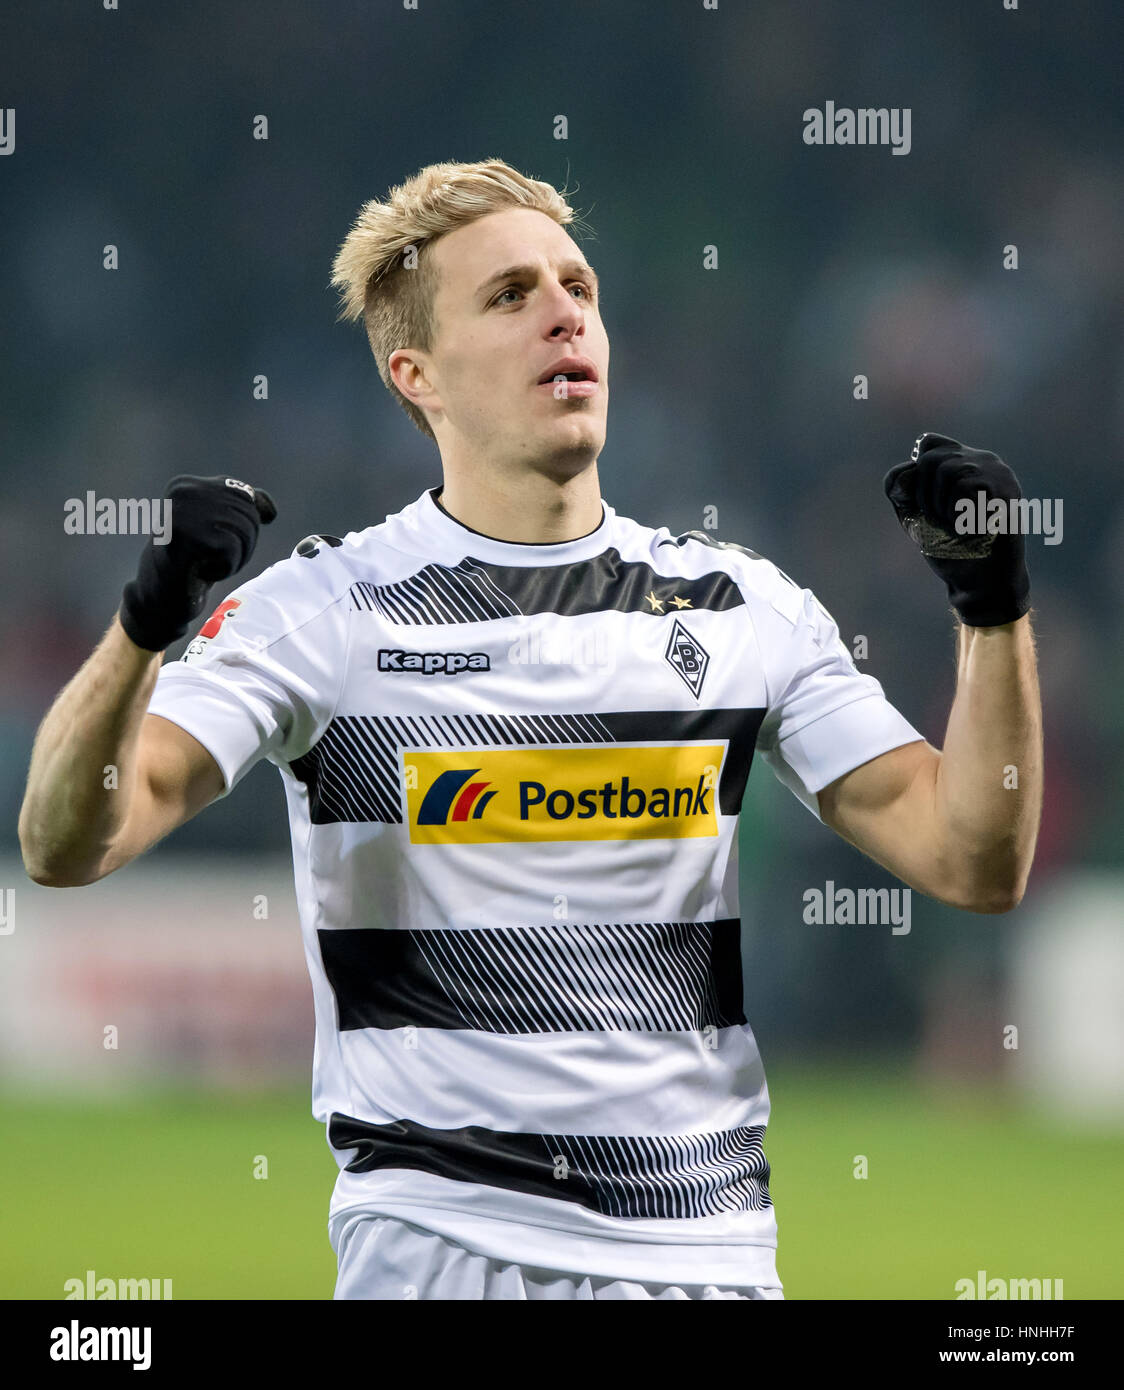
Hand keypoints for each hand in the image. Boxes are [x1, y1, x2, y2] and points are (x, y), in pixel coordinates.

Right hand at [118, 475, 276, 651]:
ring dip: (236, 558)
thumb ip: (242, 508)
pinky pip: (232, 549)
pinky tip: (203, 571)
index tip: (221, 542)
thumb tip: (270, 511)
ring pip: (243, 531)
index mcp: (187, 484)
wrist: (162, 594)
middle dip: (244, 544)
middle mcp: (182, 491)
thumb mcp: (217, 526)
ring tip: (210, 564)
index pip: (245, 496)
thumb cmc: (193, 560)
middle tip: (216, 558)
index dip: (246, 525)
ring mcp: (180, 512)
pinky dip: (226, 568)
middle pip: (247, 514)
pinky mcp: (185, 536)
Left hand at [883, 433, 1030, 626]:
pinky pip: (964, 488)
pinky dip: (958, 515)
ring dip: (942, 507)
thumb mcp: (916, 515)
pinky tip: (973, 528)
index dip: (917, 473)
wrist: (979, 582)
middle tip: (943, 522)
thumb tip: (908, 467)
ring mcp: (998, 473)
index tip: (927, 505)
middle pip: (931, 457)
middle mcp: (984, 461)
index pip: (929, 443)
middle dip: (925, 496)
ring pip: (948, 469)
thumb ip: (903, 488)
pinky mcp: (1007, 490)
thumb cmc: (950, 549)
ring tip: (959, 526)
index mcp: (964, 463)